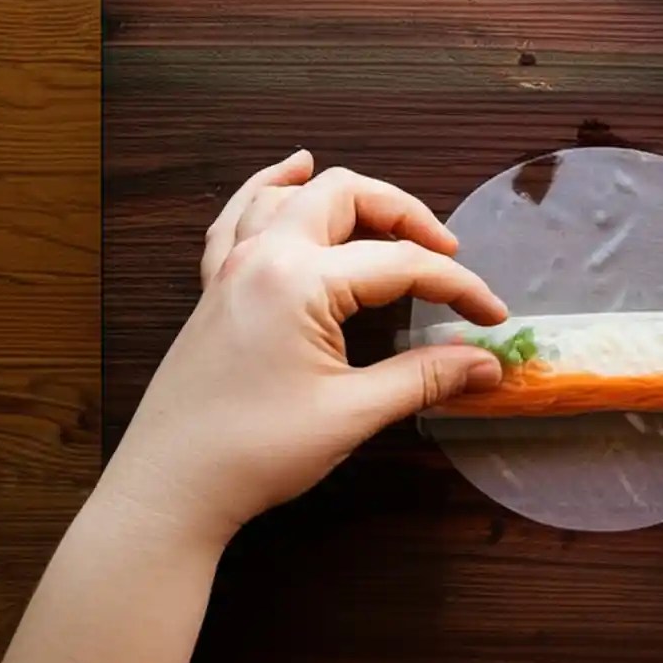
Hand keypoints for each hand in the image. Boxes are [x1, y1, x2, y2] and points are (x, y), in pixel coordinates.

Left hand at [102, 150, 508, 544]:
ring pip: (292, 194)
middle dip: (405, 214)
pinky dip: (270, 187)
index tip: (493, 314)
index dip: (457, 287)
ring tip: (386, 212)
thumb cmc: (256, 452)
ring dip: (344, 195)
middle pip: (344, 194)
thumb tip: (485, 364)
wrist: (169, 488)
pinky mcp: (214, 288)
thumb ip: (424, 378)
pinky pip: (238, 214)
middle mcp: (262, 255)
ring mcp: (231, 267)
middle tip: (446, 255)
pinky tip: (290, 174)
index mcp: (299, 280)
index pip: (400, 264)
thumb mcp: (351, 414)